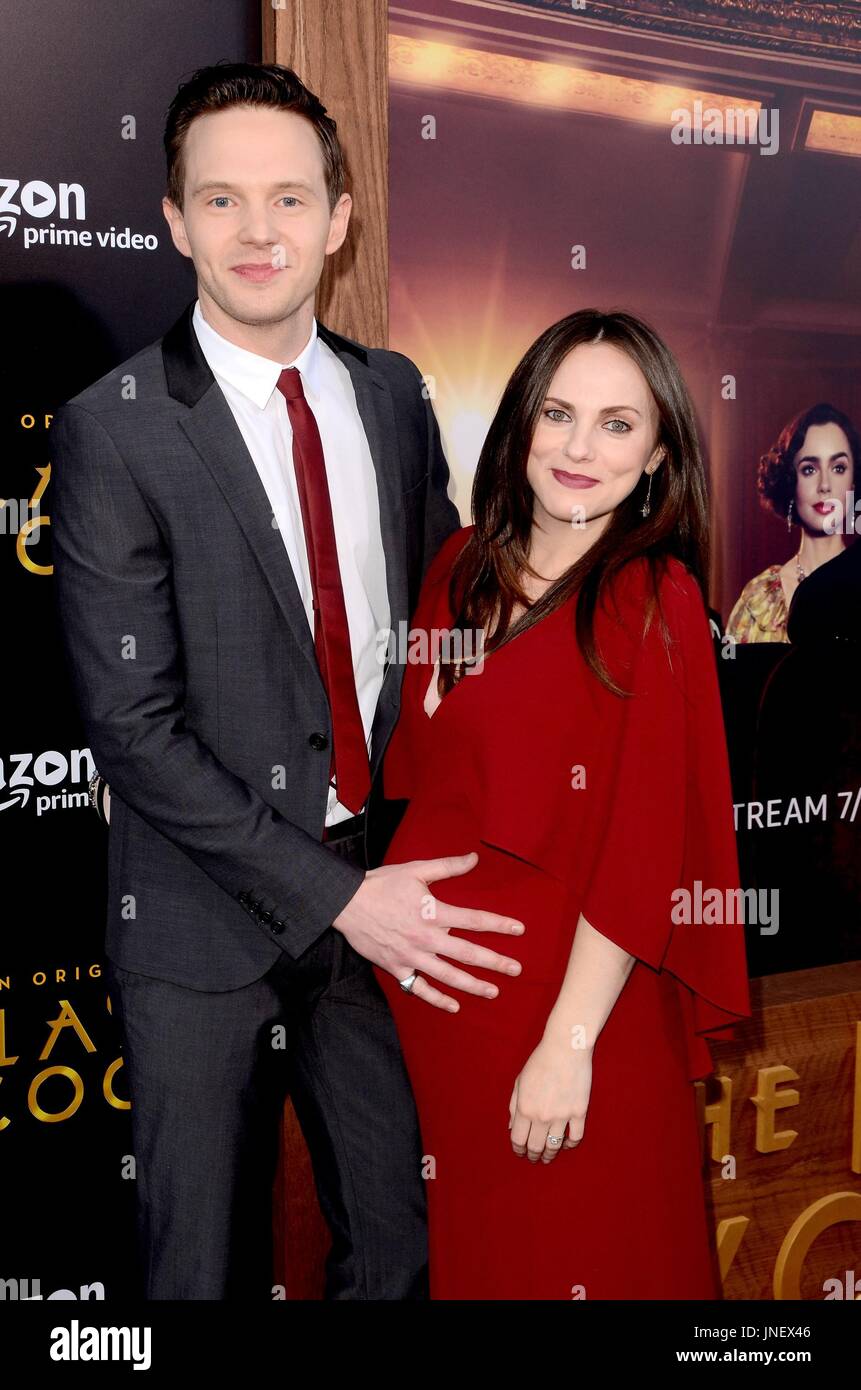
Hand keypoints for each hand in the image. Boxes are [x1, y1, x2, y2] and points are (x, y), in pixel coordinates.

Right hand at [332, 850, 524, 1011]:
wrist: (347, 903)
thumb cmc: (382, 884)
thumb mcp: (416, 870)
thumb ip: (448, 867)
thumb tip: (474, 858)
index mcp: (433, 912)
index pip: (474, 920)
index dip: (498, 924)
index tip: (519, 930)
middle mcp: (426, 937)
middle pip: (467, 953)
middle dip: (495, 962)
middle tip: (516, 970)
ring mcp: (412, 956)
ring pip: (448, 976)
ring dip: (473, 985)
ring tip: (493, 991)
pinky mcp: (397, 968)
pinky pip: (420, 988)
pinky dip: (437, 999)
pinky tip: (454, 1006)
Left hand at [508, 1030, 592, 1162]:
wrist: (566, 1049)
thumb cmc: (540, 1061)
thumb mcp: (519, 1081)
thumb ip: (513, 1105)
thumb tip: (511, 1127)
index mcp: (524, 1108)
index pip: (518, 1139)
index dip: (518, 1149)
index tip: (520, 1151)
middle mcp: (542, 1116)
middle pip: (536, 1146)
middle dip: (533, 1155)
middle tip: (534, 1158)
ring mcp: (562, 1116)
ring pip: (555, 1145)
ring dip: (550, 1154)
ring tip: (548, 1157)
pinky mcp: (579, 1112)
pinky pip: (575, 1137)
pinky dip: (570, 1145)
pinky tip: (566, 1145)